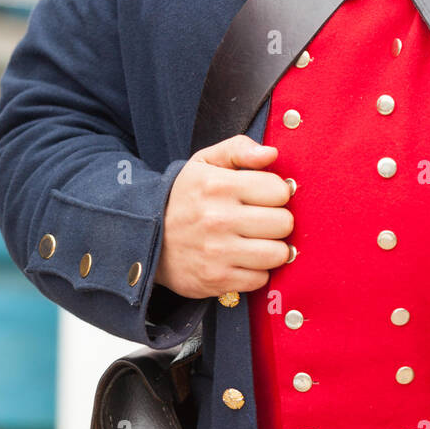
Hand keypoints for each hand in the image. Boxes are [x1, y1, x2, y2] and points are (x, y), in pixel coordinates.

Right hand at [154, 135, 291, 298]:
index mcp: (219, 185)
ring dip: (273, 248)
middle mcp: (218, 219)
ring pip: (277, 254)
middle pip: (284, 223)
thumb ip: (239, 148)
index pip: (279, 190)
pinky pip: (261, 279)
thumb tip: (271, 153)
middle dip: (278, 221)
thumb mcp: (204, 162)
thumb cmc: (184, 197)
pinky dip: (257, 272)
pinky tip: (243, 260)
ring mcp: (217, 252)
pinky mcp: (216, 280)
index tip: (265, 197)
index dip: (277, 193)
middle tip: (263, 221)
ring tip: (258, 241)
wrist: (145, 238)